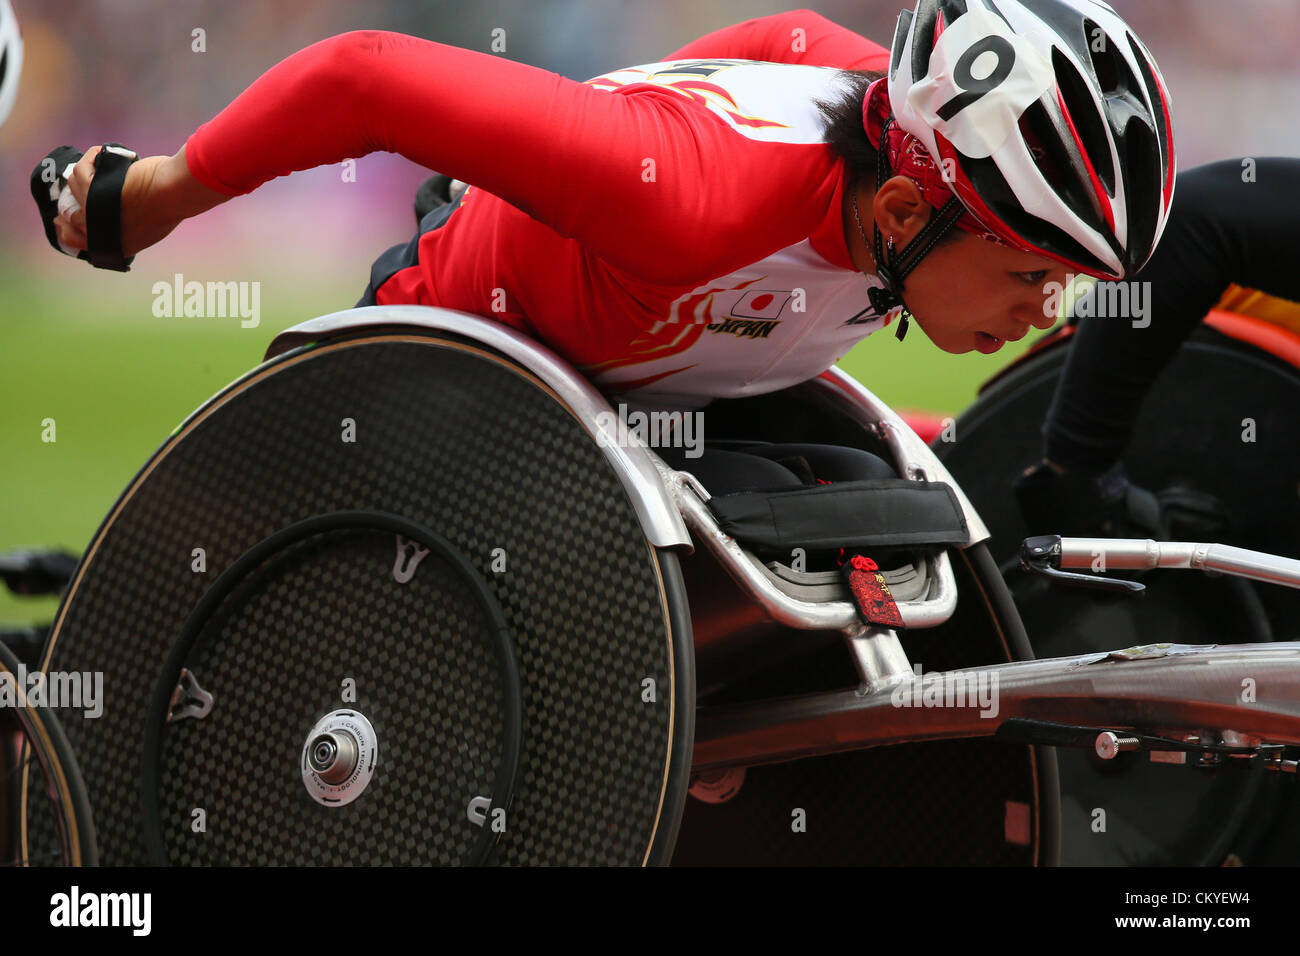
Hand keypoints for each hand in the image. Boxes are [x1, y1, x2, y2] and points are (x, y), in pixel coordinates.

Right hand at [53, 146, 227, 257]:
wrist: (177, 193)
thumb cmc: (171, 204)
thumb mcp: (150, 225)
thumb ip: (128, 224)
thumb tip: (112, 214)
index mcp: (117, 245)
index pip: (78, 242)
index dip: (67, 228)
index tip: (62, 216)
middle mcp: (103, 232)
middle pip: (68, 216)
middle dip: (68, 198)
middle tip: (78, 181)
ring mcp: (96, 212)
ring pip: (73, 188)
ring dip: (84, 173)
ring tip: (102, 162)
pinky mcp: (95, 190)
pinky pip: (79, 170)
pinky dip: (90, 157)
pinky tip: (102, 152)